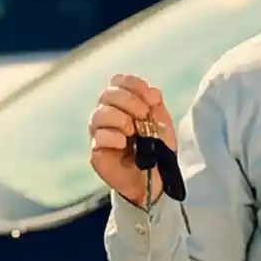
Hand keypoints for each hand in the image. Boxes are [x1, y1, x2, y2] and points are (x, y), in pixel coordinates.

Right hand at [88, 74, 176, 207]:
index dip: (133, 84)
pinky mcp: (97, 152)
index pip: (119, 81)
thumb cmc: (158, 149)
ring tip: (133, 131)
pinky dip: (113, 137)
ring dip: (119, 118)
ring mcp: (100, 133)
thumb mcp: (162, 123)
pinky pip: (99, 137)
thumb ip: (156, 104)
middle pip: (107, 94)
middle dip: (129, 101)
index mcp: (123, 104)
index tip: (152, 98)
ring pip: (98, 114)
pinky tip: (124, 144)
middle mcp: (107, 115)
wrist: (157, 179)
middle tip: (144, 115)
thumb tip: (151, 91)